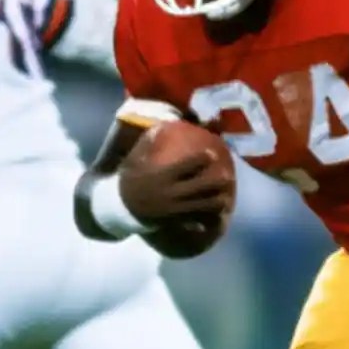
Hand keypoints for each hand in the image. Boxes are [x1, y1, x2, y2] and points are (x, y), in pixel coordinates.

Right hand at [117, 134, 233, 222]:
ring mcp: (173, 209)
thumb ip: (147, 144)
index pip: (186, 166)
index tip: (212, 153)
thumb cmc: (131, 179)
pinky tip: (217, 219)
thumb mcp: (134, 159)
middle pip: (199, 188)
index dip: (201, 160)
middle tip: (228, 176)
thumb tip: (160, 126)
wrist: (121, 207)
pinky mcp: (174, 221)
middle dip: (215, 182)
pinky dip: (205, 221)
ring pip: (200, 207)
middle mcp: (170, 193)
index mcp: (161, 176)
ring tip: (227, 197)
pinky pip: (193, 222)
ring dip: (215, 203)